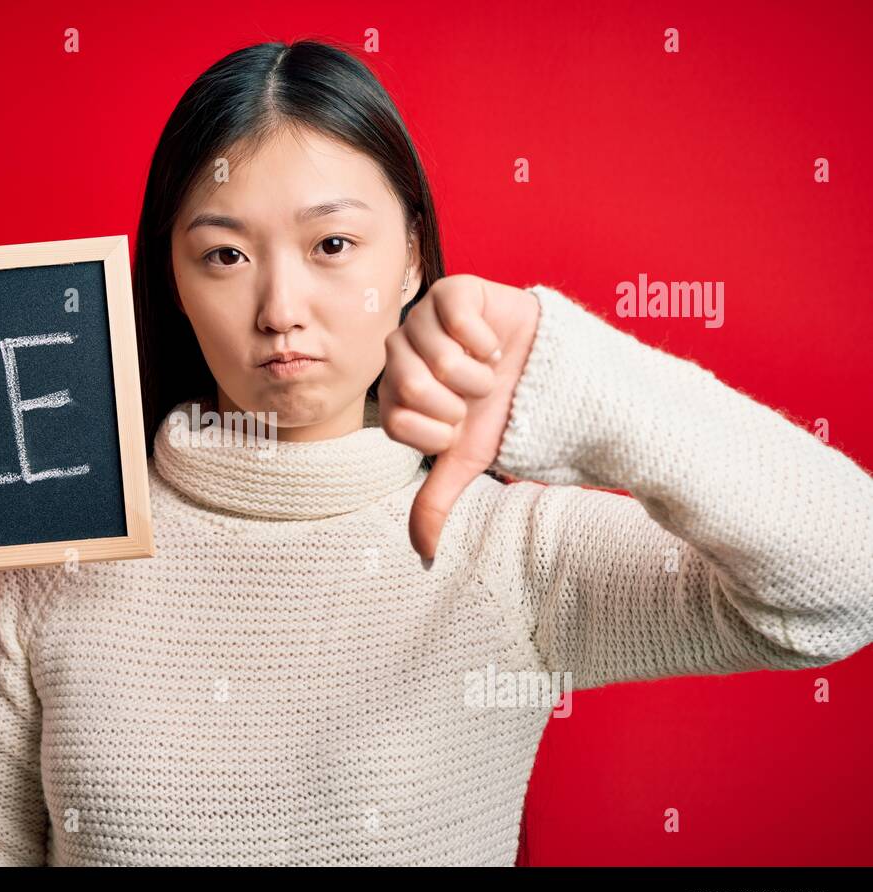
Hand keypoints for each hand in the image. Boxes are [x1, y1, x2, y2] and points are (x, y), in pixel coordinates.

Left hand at [379, 274, 541, 560]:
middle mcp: (399, 353)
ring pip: (440, 358)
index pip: (397, 421)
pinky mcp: (452, 291)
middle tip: (477, 397)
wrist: (545, 373)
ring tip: (490, 370)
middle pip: (413, 387)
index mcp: (393, 393)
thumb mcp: (467, 459)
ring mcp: (422, 318)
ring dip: (480, 375)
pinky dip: (487, 341)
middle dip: (460, 403)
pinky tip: (494, 344)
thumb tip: (422, 553)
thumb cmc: (500, 412)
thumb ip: (437, 500)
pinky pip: (457, 319)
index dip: (439, 431)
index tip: (459, 425)